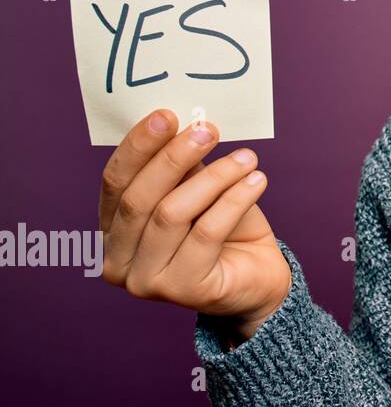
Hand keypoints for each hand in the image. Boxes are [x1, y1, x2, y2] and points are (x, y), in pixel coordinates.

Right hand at [98, 109, 291, 344]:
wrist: (260, 276)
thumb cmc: (226, 229)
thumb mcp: (200, 190)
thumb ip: (184, 168)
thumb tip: (187, 124)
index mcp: (113, 231)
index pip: (115, 183)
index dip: (138, 147)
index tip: (167, 115)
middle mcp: (119, 261)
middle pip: (139, 199)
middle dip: (174, 157)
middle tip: (207, 130)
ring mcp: (146, 282)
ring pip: (172, 214)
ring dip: (214, 177)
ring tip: (246, 157)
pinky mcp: (183, 291)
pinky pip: (206, 233)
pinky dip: (233, 200)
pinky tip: (256, 180)